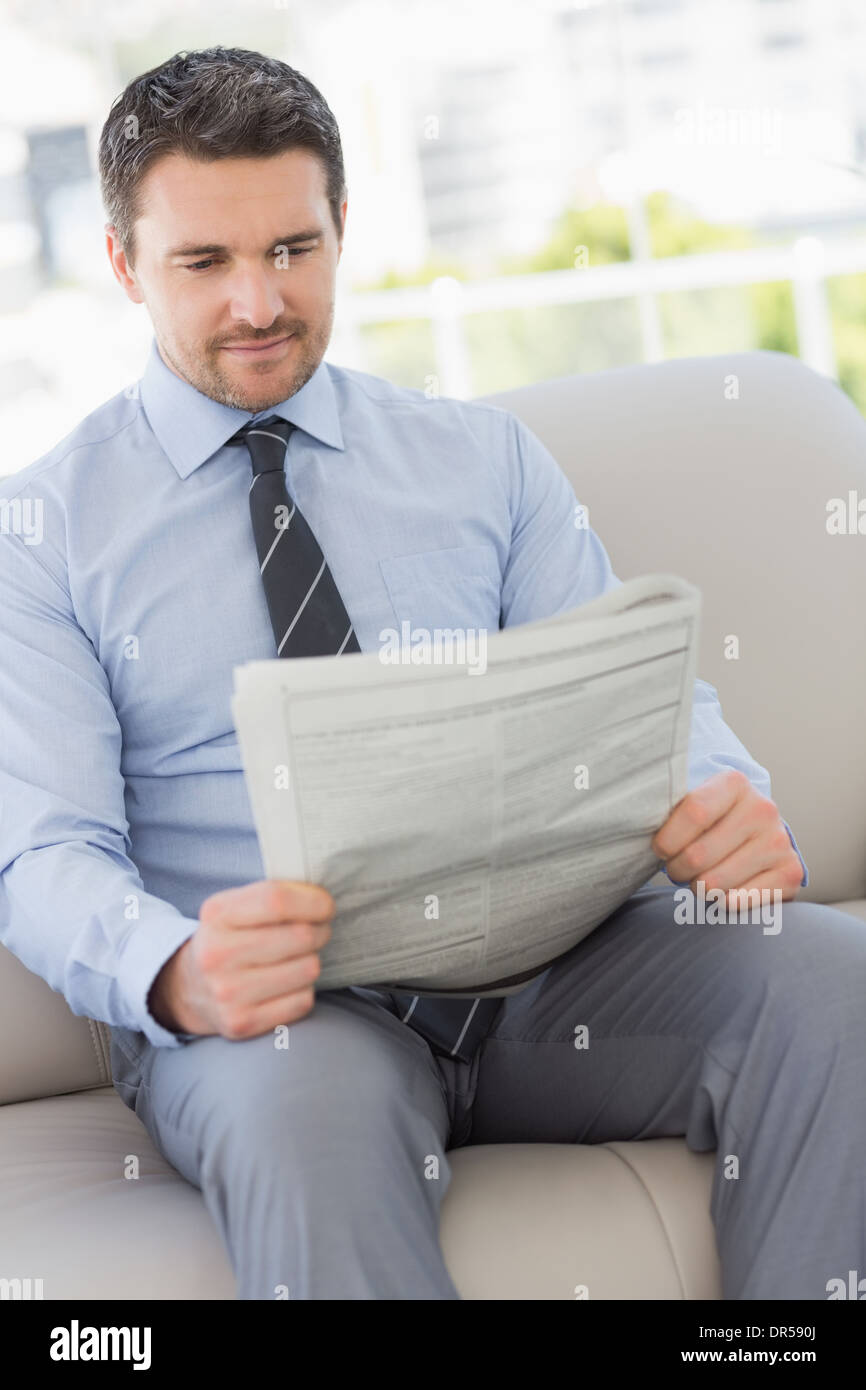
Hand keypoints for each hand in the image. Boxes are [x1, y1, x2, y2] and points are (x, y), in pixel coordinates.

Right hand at [148, 879, 334, 1040]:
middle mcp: (216, 954)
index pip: (277, 900)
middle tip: (317, 930)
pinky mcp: (241, 1022)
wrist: (191, 988)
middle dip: (320, 930)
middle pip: (300, 936)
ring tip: (298, 957)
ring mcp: (227, 992)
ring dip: (312, 961)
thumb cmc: (229, 939)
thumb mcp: (235, 907)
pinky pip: (302, 1001)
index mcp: (217, 914)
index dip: (313, 901)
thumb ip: (273, 896)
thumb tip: (322, 898)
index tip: (325, 905)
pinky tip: (287, 984)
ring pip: (307, 969)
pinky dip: (304, 990)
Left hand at [650, 769, 803, 904]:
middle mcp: (763, 809)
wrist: (756, 835)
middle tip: (677, 869)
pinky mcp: (790, 873)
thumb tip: (633, 820)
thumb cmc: (710, 822)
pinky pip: (736, 901)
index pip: (694, 811)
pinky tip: (722, 889)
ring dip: (697, 887)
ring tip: (699, 877)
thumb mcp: (692, 803)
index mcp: (735, 783)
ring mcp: (779, 842)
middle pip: (698, 855)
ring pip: (714, 883)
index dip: (667, 839)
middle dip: (677, 870)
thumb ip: (668, 810)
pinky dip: (720, 902)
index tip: (660, 849)